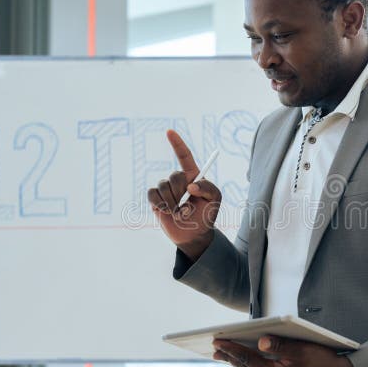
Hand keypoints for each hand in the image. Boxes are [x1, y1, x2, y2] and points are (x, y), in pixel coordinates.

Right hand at [147, 130, 221, 260]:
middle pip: (174, 176)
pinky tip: (167, 212)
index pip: (184, 156)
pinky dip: (160, 204)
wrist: (193, 235)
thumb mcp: (215, 200)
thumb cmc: (206, 215)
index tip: (169, 131)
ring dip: (172, 202)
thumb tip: (190, 185)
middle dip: (181, 192)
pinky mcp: (156, 199)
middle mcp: (178, 180)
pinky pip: (152, 194)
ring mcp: (166, 189)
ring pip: (162, 186)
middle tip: (186, 205)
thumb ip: (208, 188)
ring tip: (178, 213)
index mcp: (193, 175)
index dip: (177, 143)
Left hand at [213, 336, 360, 366]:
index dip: (231, 348)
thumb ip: (281, 345)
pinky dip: (251, 366)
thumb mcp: (303, 349)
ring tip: (225, 354)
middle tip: (214, 348)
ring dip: (239, 363)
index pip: (247, 359)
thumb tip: (261, 341)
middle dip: (230, 357)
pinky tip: (248, 361)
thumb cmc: (325, 362)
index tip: (217, 341)